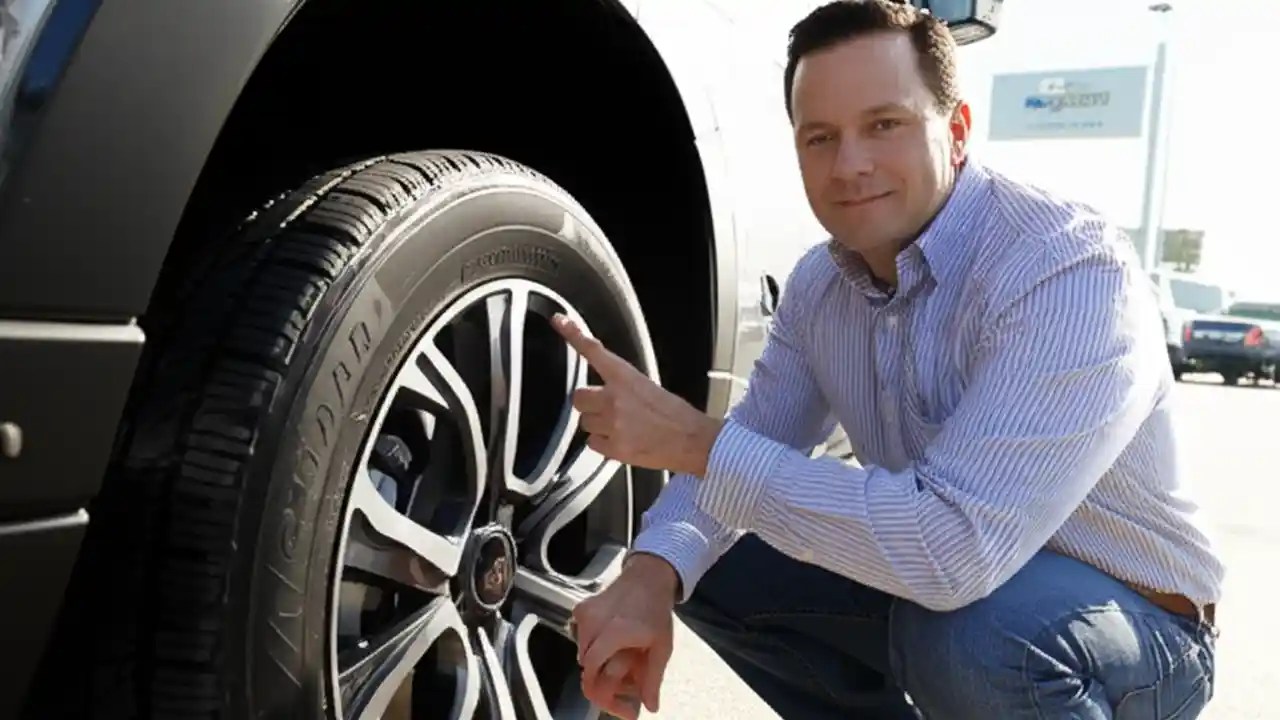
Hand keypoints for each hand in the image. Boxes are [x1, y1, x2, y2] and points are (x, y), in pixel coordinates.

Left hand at [552, 313, 723, 476]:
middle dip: (589, 403)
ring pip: (585, 422)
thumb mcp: (650, 388)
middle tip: (607, 409)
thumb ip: (623, 386)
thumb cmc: (676, 415)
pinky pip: (592, 443)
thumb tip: (606, 391)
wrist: (693, 441)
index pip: (594, 351)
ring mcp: (613, 424)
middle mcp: (615, 398)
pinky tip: (623, 441)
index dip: (573, 335)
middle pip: (578, 397)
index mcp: (626, 377)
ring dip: (598, 424)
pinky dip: (604, 444)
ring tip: (622, 428)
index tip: (558, 321)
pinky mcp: (614, 448)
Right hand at [574, 553, 679, 716]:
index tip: (610, 699)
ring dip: (595, 660)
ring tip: (617, 658)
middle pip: (585, 663)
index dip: (597, 687)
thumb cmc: (655, 612)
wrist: (646, 578)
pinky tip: (608, 641)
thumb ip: (653, 678)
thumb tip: (651, 707)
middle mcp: (595, 622)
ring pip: (581, 650)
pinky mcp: (579, 609)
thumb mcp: (661, 647)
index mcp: (615, 631)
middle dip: (599, 677)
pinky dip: (590, 644)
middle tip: (618, 682)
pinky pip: (579, 635)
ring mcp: (585, 614)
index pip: (591, 666)